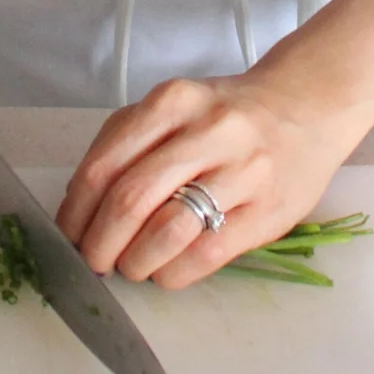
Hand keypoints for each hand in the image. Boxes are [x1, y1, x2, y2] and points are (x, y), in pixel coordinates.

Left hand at [55, 0, 373, 288]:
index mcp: (173, 100)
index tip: (67, 236)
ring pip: (168, 230)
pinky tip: (165, 272)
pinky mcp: (267, 210)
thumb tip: (79, 205)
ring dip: (136, 261)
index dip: (77, 210)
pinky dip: (173, 272)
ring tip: (130, 267)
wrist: (307, 107)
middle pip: (132, 198)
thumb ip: (129, 142)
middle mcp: (207, 130)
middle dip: (100, 243)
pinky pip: (207, 253)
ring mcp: (242, 170)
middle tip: (93, 262)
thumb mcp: (175, 106)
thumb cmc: (228, 114)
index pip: (105, 163)